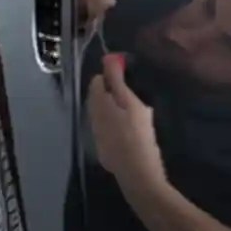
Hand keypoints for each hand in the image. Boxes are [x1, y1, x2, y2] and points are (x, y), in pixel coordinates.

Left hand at [88, 53, 164, 187]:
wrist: (138, 174)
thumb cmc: (137, 134)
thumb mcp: (130, 101)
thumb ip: (117, 79)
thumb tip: (108, 56)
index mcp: (98, 104)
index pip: (98, 81)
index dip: (112, 76)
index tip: (129, 78)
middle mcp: (92, 118)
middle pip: (97, 97)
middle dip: (111, 92)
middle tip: (133, 96)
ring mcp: (97, 136)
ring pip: (101, 114)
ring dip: (113, 109)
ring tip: (133, 113)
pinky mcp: (104, 150)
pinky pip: (106, 129)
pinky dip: (114, 125)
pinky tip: (128, 132)